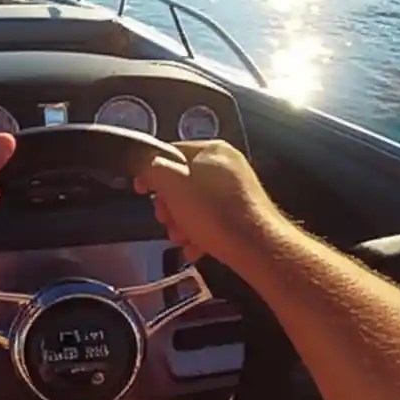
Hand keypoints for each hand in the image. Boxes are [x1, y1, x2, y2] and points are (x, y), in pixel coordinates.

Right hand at [135, 140, 285, 269]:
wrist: (257, 249)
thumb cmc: (218, 215)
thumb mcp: (172, 184)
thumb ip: (152, 167)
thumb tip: (144, 165)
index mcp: (211, 151)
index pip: (170, 152)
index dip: (151, 172)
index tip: (142, 190)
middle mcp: (227, 167)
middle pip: (182, 182)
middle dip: (169, 206)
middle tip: (168, 218)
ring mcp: (237, 192)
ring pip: (195, 205)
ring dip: (182, 223)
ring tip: (183, 237)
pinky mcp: (243, 216)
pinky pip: (211, 221)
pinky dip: (200, 234)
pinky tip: (197, 246)